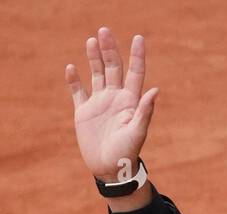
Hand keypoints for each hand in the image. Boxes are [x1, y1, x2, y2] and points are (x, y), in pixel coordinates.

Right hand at [65, 27, 158, 180]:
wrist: (110, 170)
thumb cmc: (127, 153)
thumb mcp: (137, 132)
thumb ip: (145, 112)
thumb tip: (155, 90)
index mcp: (130, 101)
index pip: (135, 73)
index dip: (137, 55)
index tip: (138, 38)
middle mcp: (115, 98)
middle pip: (113, 68)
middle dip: (109, 50)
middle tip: (104, 31)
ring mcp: (99, 103)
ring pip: (96, 74)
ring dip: (94, 58)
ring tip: (91, 40)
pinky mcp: (84, 112)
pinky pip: (78, 92)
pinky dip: (74, 80)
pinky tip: (71, 67)